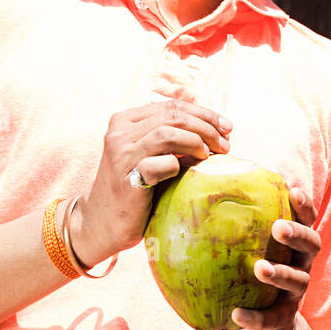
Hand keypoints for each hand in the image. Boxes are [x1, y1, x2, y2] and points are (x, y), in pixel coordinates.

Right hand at [72, 99, 233, 263]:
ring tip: (209, 157)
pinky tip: (185, 173)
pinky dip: (179, 165)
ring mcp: (121, 155)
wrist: (102, 223)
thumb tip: (219, 129)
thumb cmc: (136, 187)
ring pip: (167, 133)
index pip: (173, 106)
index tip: (228, 128)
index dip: (205, 114)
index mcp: (125, 120)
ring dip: (196, 142)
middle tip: (225, 145)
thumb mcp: (151, 154)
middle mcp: (119, 133)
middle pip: (174, 116)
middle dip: (207, 128)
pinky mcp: (127, 178)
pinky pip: (162, 163)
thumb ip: (173, 137)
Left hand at [229, 185, 321, 329]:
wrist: (264, 329)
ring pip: (298, 281)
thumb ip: (228, 226)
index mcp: (294, 244)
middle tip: (278, 227)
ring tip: (259, 268)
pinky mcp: (283, 319)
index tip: (292, 190)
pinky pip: (272, 318)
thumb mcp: (244, 250)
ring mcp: (295, 293)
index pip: (307, 219)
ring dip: (280, 273)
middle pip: (312, 244)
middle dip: (298, 234)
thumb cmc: (247, 276)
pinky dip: (255, 317)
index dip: (304, 205)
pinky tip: (236, 314)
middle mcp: (301, 265)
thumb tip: (192, 191)